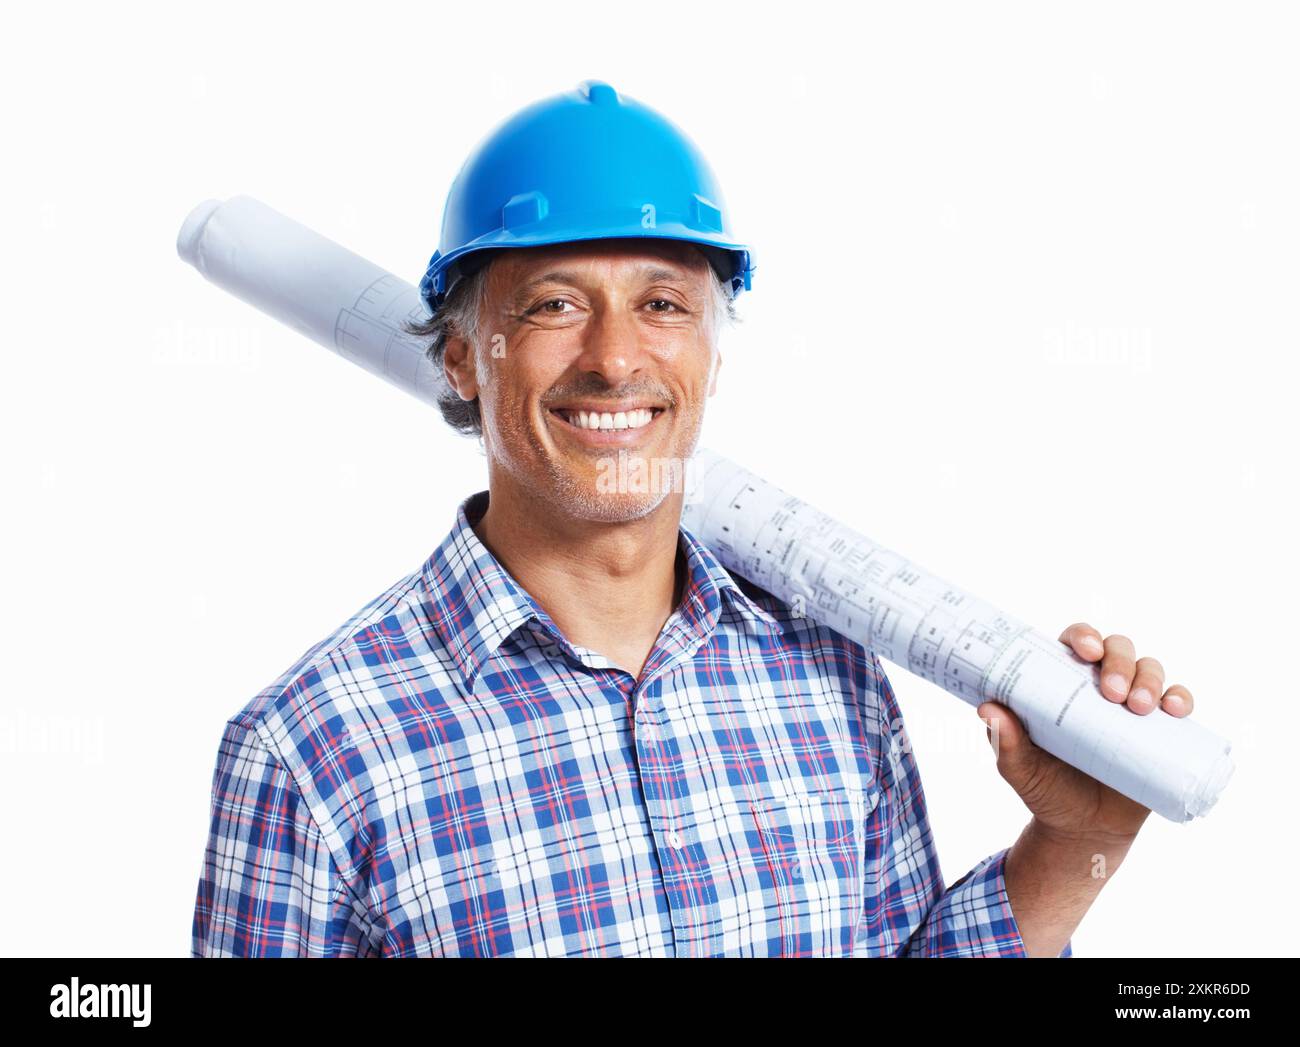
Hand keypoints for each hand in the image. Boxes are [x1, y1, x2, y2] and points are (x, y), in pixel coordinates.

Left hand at [975, 622, 1194, 842]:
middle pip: (1118, 649)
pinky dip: (1181, 698)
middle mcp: (1101, 686)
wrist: (1083, 830)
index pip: (1076, 643)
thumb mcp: (1020, 767)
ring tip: (1138, 708)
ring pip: (1150, 669)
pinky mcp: (1162, 730)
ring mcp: (1134, 705)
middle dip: (1119, 661)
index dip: (1083, 637)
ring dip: (1149, 679)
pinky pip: (1179, 703)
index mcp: (1064, 682)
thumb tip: (988, 708)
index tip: (1085, 652)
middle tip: (1112, 693)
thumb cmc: (1047, 788)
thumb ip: (1004, 741)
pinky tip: (1175, 709)